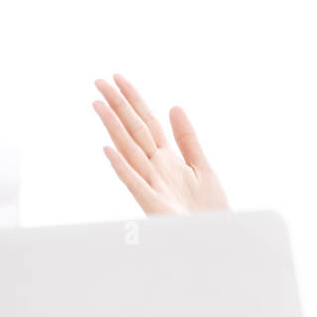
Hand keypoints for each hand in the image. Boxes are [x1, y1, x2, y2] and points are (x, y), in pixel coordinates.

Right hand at [92, 73, 228, 214]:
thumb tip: (174, 107)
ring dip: (114, 128)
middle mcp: (156, 168)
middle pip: (134, 131)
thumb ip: (187, 139)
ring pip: (129, 151)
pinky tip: (108, 150)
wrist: (218, 238)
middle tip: (99, 81)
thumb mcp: (202, 166)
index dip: (133, 100)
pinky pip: (134, 183)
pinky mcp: (153, 204)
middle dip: (118, 106)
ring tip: (99, 105)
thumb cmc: (209, 209)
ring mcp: (152, 185)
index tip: (118, 78)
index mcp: (168, 159)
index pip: (147, 122)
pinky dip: (121, 166)